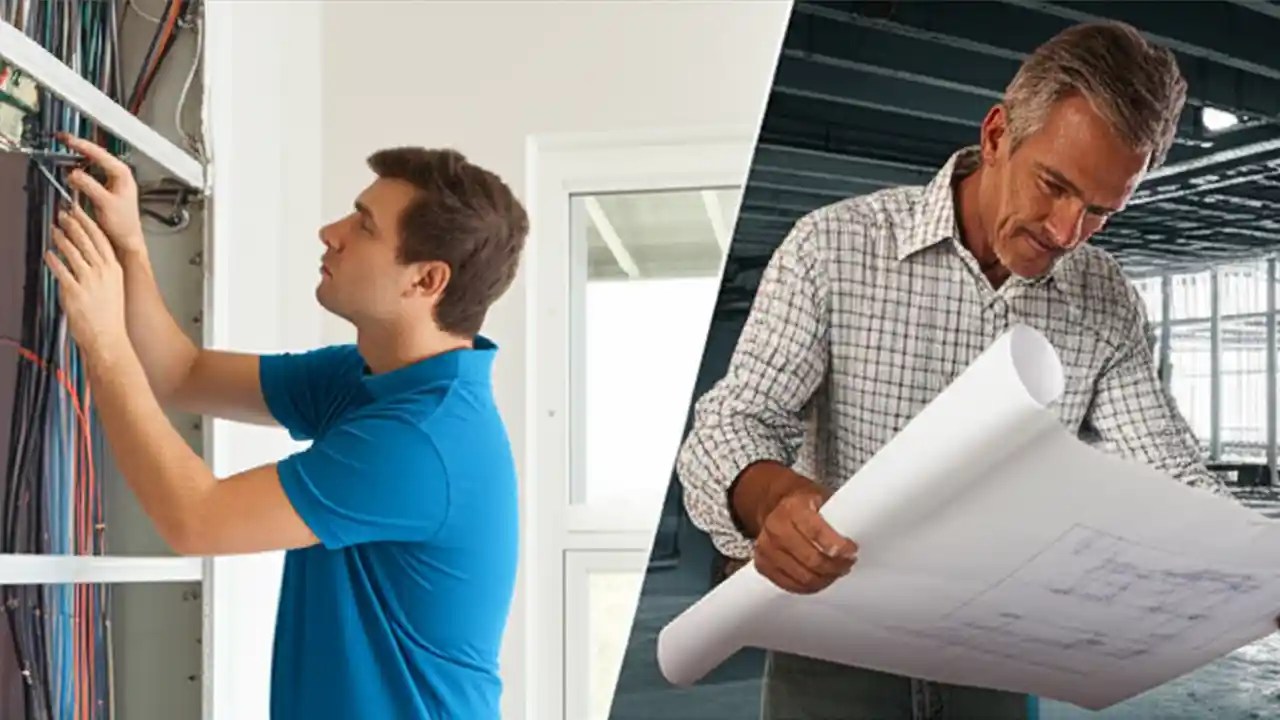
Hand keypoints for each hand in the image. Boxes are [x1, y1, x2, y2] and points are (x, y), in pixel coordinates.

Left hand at [44, 205, 128, 358]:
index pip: (100, 239)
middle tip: (64, 215)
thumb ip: (102, 272)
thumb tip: (89, 259)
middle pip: (86, 241)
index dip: (88, 223)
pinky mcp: (74, 290)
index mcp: (114, 270)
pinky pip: (61, 270)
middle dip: (73, 224)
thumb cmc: (110, 317)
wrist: (108, 336)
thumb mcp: (114, 288)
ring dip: (61, 239)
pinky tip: (48, 254)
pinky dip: (53, 260)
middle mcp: (102, 272)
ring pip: (73, 252)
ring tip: (54, 231)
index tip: (80, 213)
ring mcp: (89, 280)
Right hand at [57, 133, 145, 255]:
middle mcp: (121, 175)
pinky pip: (93, 173)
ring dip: (80, 158)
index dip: (82, 145)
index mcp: (123, 174)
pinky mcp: (108, 189)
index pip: (100, 154)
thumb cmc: (122, 224)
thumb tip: (73, 174)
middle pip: (98, 155)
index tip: (67, 139)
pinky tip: (73, 172)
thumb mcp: (104, 203)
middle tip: (63, 140)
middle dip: (80, 147)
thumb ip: (89, 186)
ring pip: (95, 163)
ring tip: (65, 152)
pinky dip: (81, 170)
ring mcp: (115, 181)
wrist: (127, 240)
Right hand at [753, 482, 857, 593]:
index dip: (838, 546)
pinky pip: (789, 584)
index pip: (816, 532)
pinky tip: (820, 579)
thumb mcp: (823, 498)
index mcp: (792, 507)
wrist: (776, 505)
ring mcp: (766, 548)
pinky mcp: (762, 564)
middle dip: (835, 566)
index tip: (852, 551)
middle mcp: (775, 527)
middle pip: (811, 559)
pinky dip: (809, 586)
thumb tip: (863, 533)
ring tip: (836, 572)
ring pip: (802, 576)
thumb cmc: (805, 504)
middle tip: (848, 564)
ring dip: (825, 579)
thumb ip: (837, 515)